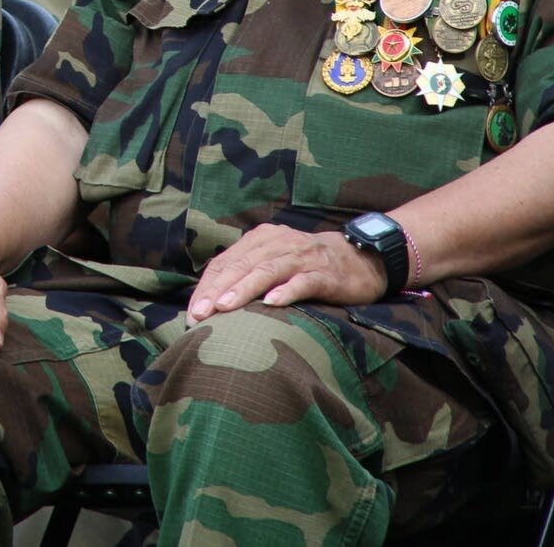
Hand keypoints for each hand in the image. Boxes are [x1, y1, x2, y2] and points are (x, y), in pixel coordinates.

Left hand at [187, 224, 387, 321]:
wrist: (360, 258)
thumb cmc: (307, 266)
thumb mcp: (274, 263)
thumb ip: (247, 275)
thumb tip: (211, 303)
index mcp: (261, 239)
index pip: (227, 261)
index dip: (208, 286)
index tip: (193, 313)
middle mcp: (279, 243)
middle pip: (242, 265)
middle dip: (218, 290)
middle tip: (201, 314)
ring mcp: (302, 257)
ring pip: (268, 270)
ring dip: (245, 289)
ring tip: (225, 307)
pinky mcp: (325, 274)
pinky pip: (303, 281)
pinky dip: (287, 291)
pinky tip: (273, 303)